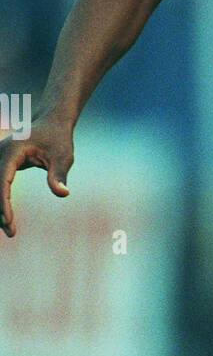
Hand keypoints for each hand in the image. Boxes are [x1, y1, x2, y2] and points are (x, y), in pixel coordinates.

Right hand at [0, 116, 73, 238]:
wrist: (51, 123)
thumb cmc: (58, 139)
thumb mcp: (63, 156)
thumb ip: (59, 175)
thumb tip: (63, 193)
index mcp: (11, 151)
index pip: (2, 181)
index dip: (3, 203)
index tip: (9, 221)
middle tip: (11, 232)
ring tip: (10, 230)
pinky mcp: (1, 164)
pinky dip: (0, 200)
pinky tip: (6, 217)